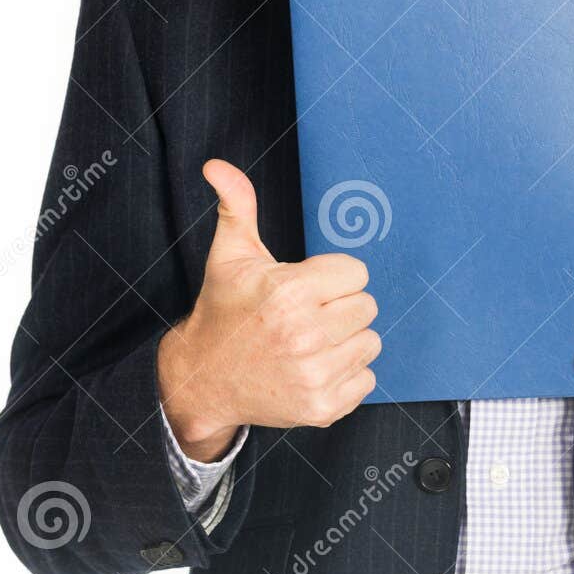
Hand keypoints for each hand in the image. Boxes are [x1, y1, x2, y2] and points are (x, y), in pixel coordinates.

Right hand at [157, 159, 381, 460]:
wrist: (202, 379)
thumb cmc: (224, 311)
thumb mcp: (230, 256)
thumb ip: (237, 206)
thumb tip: (217, 165)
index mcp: (288, 292)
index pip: (357, 273)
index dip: (333, 277)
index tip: (307, 287)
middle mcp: (304, 335)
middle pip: (367, 306)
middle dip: (341, 306)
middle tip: (307, 315)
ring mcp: (314, 375)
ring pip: (371, 341)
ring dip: (347, 340)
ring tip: (311, 341)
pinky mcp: (322, 408)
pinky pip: (367, 380)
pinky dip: (347, 375)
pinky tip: (315, 368)